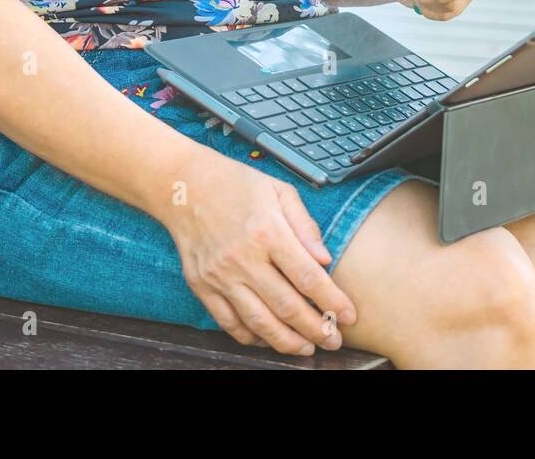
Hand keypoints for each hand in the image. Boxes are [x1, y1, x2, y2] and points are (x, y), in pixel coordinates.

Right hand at [160, 148, 356, 353]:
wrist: (184, 187)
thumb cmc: (238, 185)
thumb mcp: (280, 191)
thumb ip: (305, 226)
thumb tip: (326, 259)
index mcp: (268, 232)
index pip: (307, 276)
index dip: (332, 301)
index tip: (350, 316)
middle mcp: (243, 258)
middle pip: (286, 306)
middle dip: (316, 329)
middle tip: (334, 341)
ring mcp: (220, 276)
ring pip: (259, 322)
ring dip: (286, 342)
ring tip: (307, 348)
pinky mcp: (202, 286)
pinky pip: (228, 322)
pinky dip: (250, 337)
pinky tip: (268, 340)